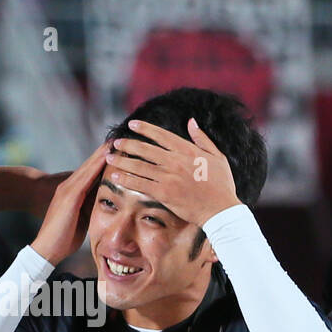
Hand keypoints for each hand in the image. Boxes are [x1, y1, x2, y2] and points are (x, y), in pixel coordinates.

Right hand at [30, 144, 107, 265]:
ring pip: (88, 167)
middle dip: (104, 152)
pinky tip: (107, 157)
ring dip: (102, 154)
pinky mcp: (69, 197)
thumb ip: (92, 209)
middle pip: (90, 165)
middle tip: (119, 139)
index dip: (103, 161)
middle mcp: (69, 187)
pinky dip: (96, 165)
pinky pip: (86, 177)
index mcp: (73, 193)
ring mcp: (68, 190)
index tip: (118, 150)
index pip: (91, 173)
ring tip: (116, 142)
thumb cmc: (64, 239)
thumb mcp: (82, 220)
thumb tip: (109, 206)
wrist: (46, 249)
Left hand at [105, 118, 241, 226]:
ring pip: (139, 166)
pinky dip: (127, 179)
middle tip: (116, 142)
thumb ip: (202, 138)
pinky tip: (116, 176)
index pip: (161, 135)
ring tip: (110, 158)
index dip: (145, 129)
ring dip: (122, 161)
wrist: (221, 209)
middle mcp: (175, 161)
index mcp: (188, 150)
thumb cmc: (221, 184)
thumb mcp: (217, 156)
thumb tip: (191, 121)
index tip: (132, 125)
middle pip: (145, 149)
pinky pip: (140, 184)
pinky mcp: (164, 193)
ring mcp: (168, 177)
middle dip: (128, 144)